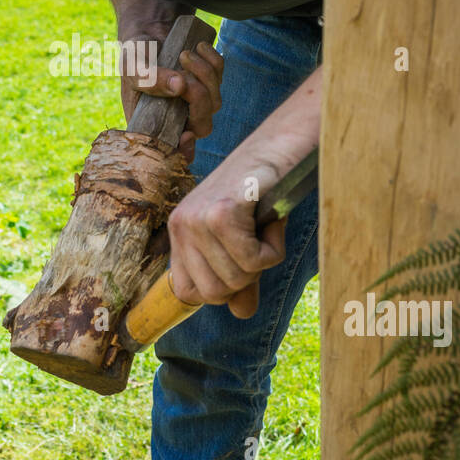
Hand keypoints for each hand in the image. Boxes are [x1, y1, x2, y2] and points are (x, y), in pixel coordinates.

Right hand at [118, 28, 223, 163]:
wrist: (149, 25)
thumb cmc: (134, 51)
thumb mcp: (131, 64)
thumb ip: (147, 77)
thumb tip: (179, 86)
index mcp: (153, 122)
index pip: (173, 151)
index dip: (184, 150)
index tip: (186, 133)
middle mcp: (177, 116)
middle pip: (202, 126)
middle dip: (199, 101)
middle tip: (183, 74)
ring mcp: (195, 100)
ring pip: (215, 101)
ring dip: (204, 74)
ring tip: (185, 54)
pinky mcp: (208, 80)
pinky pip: (221, 76)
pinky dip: (213, 60)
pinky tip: (199, 47)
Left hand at [166, 155, 286, 317]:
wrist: (280, 146)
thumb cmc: (263, 191)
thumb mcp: (244, 238)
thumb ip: (240, 275)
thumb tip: (241, 313)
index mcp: (179, 231)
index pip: (187, 292)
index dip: (222, 288)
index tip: (242, 259)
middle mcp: (181, 225)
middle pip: (214, 293)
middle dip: (247, 275)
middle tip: (258, 238)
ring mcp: (198, 219)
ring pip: (236, 278)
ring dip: (264, 257)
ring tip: (264, 224)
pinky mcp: (221, 213)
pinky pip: (252, 261)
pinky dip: (273, 247)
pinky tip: (272, 219)